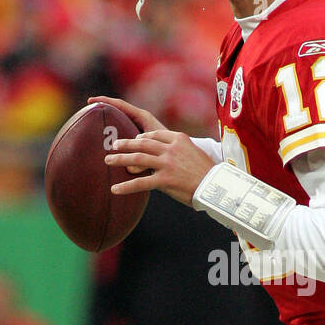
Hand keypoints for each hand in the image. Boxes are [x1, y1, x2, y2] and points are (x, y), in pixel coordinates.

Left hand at [91, 95, 213, 206]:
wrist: (216, 186)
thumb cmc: (207, 172)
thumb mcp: (195, 153)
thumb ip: (179, 150)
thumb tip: (165, 155)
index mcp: (179, 139)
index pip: (155, 135)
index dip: (141, 137)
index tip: (134, 140)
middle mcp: (171, 149)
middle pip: (142, 144)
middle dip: (126, 144)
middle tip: (114, 145)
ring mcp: (167, 164)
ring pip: (138, 159)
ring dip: (120, 159)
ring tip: (108, 161)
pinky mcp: (165, 180)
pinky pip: (141, 183)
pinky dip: (126, 186)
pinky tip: (115, 190)